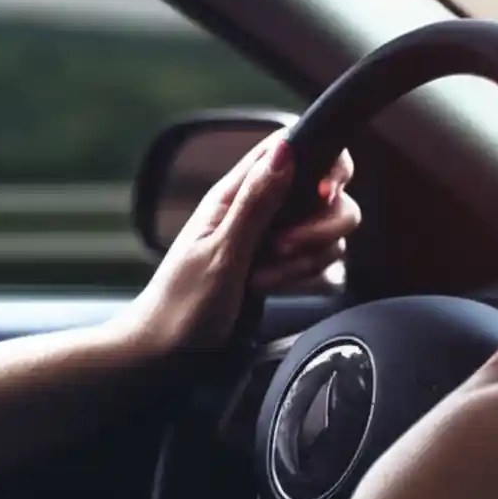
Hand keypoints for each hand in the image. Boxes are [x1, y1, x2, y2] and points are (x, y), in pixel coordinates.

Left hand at [115, 129, 360, 354]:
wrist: (167, 351)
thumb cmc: (182, 304)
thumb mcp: (221, 252)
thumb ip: (257, 202)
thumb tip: (286, 150)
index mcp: (238, 191)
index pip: (295, 146)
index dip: (325, 163)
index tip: (324, 195)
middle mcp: (261, 207)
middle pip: (330, 195)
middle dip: (321, 227)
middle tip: (284, 250)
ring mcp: (276, 236)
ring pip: (328, 232)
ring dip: (309, 259)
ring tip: (265, 279)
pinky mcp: (285, 265)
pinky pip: (320, 260)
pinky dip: (307, 276)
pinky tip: (273, 288)